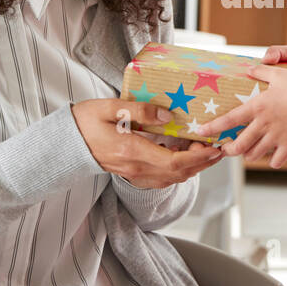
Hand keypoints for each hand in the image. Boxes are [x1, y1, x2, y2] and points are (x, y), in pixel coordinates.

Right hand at [72, 99, 222, 188]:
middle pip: (179, 173)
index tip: (215, 148)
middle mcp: (136, 168)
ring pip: (172, 178)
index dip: (199, 158)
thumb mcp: (111, 107)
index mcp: (132, 151)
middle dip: (203, 163)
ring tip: (208, 151)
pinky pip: (162, 178)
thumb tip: (170, 116)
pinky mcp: (132, 175)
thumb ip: (141, 111)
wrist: (66, 142)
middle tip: (220, 148)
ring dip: (193, 168)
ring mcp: (134, 174)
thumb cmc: (86, 121)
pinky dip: (180, 170)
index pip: (174, 162)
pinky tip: (187, 157)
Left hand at [195, 63, 286, 168]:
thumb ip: (262, 72)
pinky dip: (273, 161)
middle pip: (239, 144)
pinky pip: (277, 160)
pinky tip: (272, 158)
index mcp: (258, 108)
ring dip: (248, 155)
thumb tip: (250, 69)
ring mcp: (276, 137)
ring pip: (255, 154)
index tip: (200, 133)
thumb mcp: (280, 74)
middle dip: (229, 149)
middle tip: (225, 150)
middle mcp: (263, 125)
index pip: (228, 120)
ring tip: (247, 153)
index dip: (212, 128)